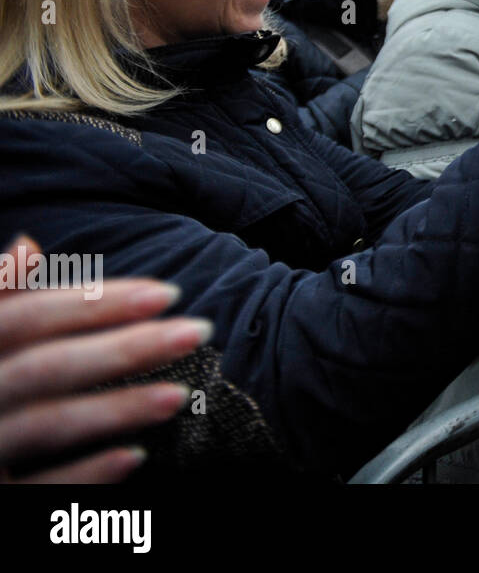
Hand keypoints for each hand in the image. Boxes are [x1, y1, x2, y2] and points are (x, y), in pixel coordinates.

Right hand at [0, 236, 209, 482]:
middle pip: (46, 369)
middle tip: (197, 332)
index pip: (25, 318)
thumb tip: (27, 244)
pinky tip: (135, 458)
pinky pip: (35, 490)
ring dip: (115, 409)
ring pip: (46, 426)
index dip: (93, 304)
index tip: (168, 293)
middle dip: (124, 349)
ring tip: (179, 396)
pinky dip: (83, 476)